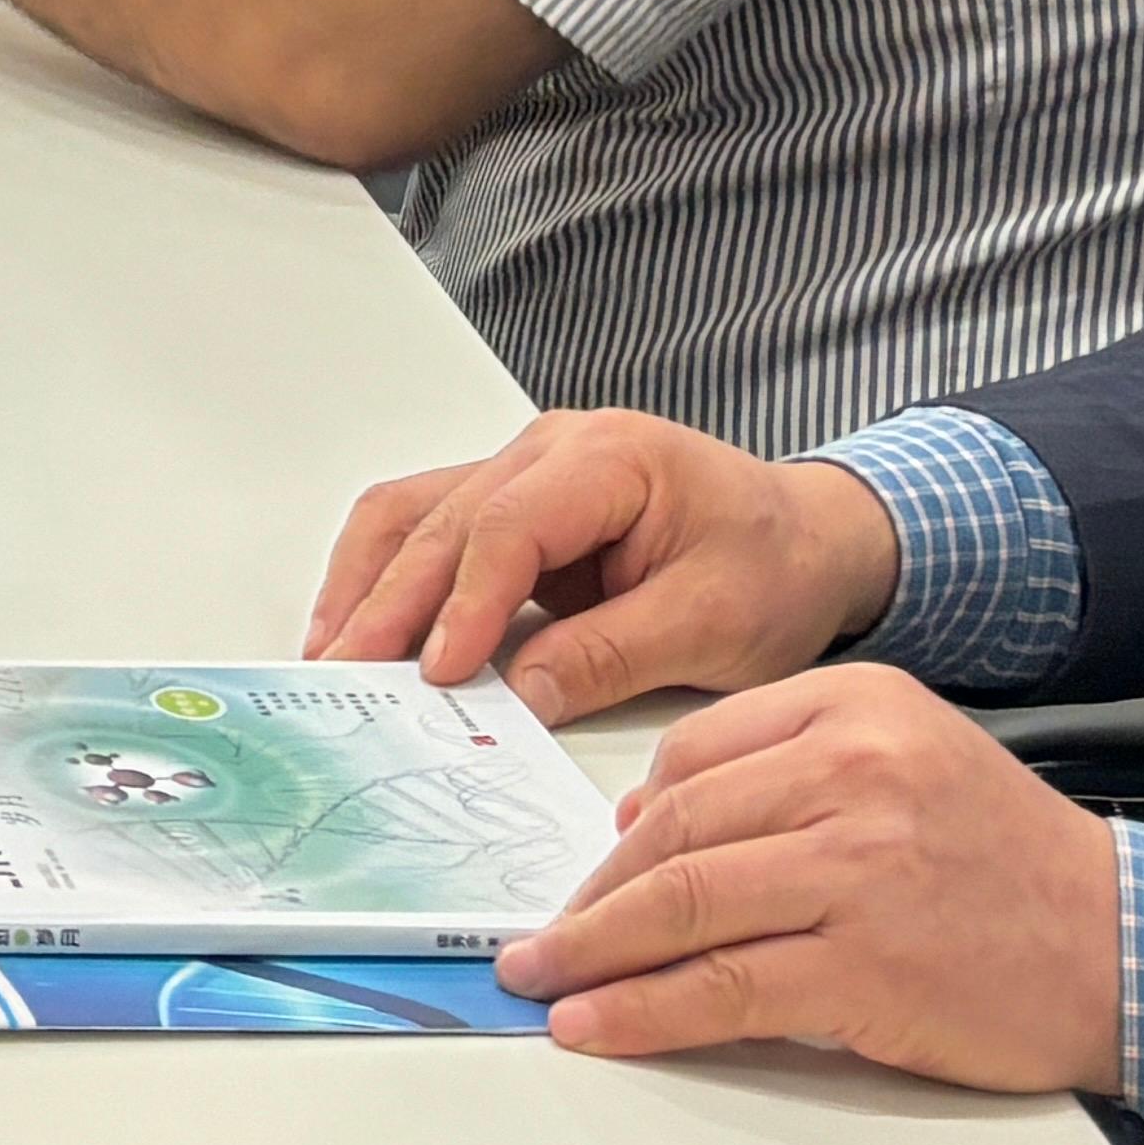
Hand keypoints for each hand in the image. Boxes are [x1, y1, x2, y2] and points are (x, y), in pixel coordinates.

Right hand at [306, 410, 904, 718]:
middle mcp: (551, 449)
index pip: (510, 525)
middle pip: (444, 518)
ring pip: (414, 512)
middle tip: (346, 674)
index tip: (442, 671)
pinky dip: (386, 574)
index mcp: (610, 459)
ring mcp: (524, 469)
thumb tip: (519, 694)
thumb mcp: (714, 623)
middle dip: (389, 600)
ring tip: (332, 653)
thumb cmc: (776, 567)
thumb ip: (612, 653)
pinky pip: (428, 527)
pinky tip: (358, 624)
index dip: (466, 600)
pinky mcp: (513, 504)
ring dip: (368, 583)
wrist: (811, 538)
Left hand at [497, 663, 1122, 1095]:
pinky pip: (722, 988)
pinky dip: (642, 1009)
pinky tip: (595, 1022)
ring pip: (682, 904)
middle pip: (673, 830)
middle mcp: (851, 775)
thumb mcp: (906, 756)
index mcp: (853, 708)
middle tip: (540, 934)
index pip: (692, 754)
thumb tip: (646, 823)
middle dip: (591, 892)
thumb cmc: (1009, 860)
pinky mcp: (866, 968)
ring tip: (543, 978)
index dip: (621, 820)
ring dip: (593, 950)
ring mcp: (857, 872)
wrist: (1129, 946)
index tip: (586, 866)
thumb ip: (784, 766)